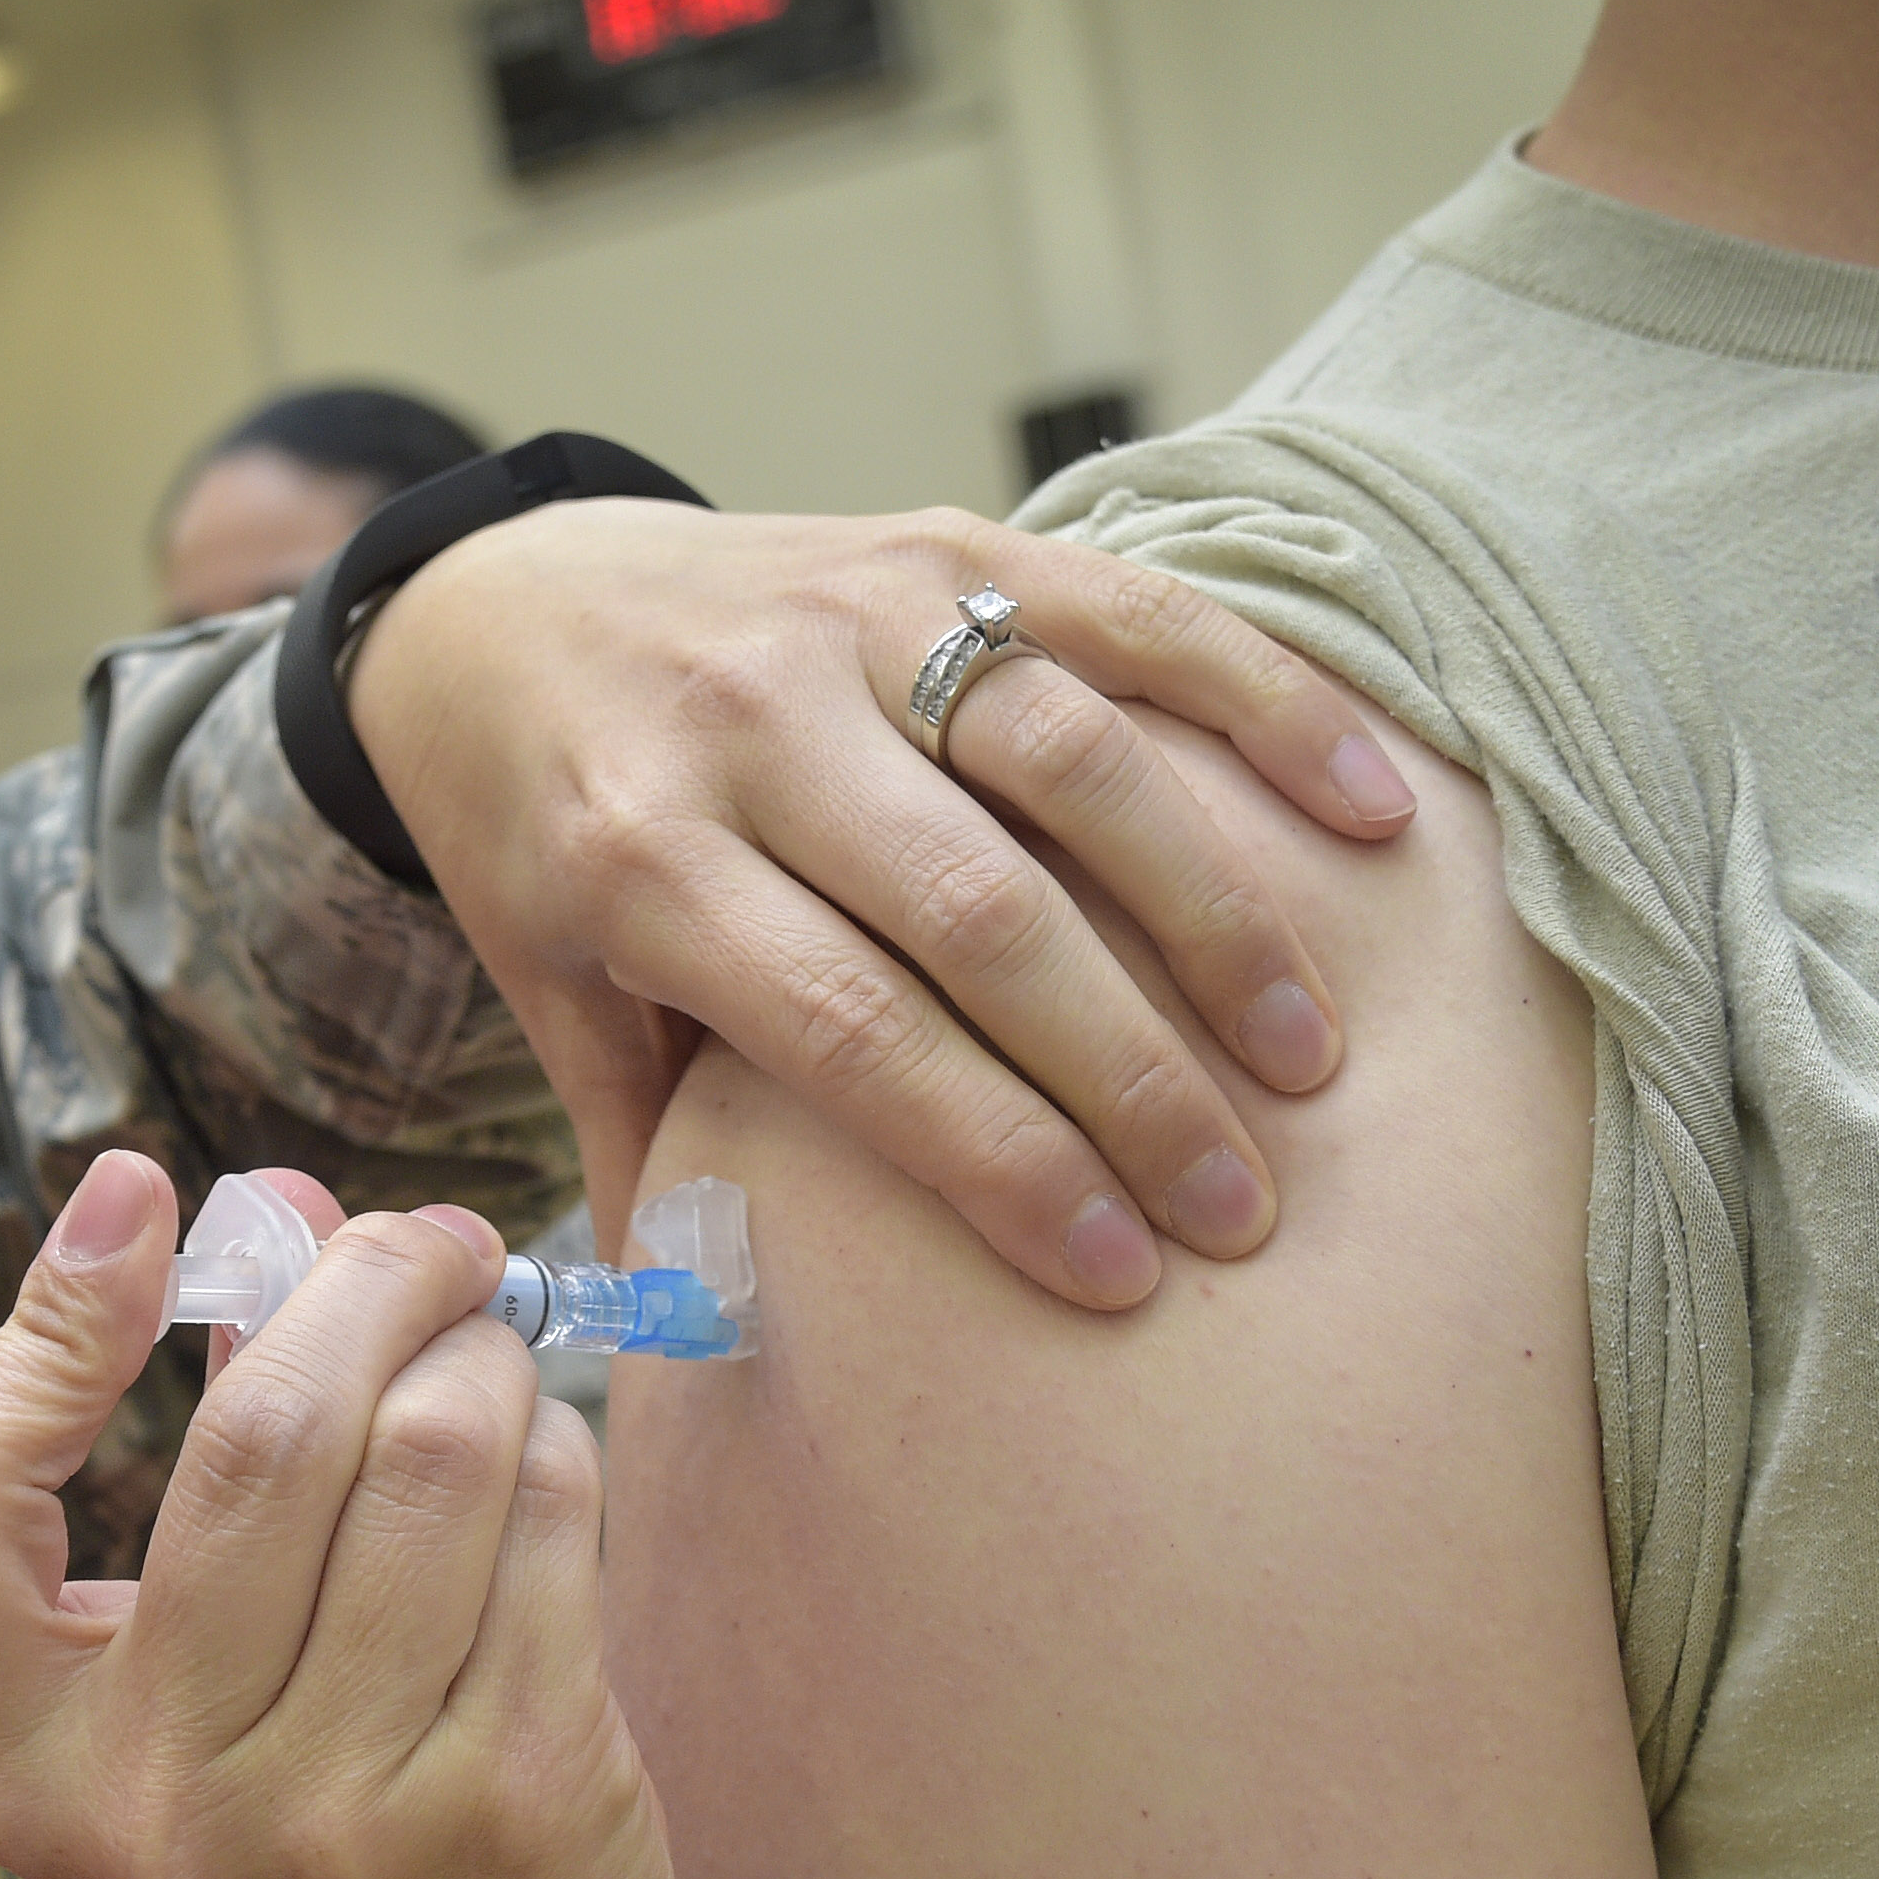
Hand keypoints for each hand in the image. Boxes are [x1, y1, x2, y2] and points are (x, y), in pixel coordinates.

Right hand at [0, 1149, 682, 1878]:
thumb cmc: (282, 1844)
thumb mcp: (141, 1702)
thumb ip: (164, 1454)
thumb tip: (262, 1202)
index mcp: (20, 1759)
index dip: (42, 1320)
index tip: (148, 1204)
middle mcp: (163, 1794)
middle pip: (256, 1435)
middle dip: (357, 1281)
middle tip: (413, 1241)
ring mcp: (348, 1809)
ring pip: (433, 1453)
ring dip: (475, 1352)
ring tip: (478, 1350)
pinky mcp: (519, 1797)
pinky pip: (549, 1522)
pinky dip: (550, 1444)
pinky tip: (533, 1462)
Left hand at [348, 501, 1419, 1306]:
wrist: (504, 604)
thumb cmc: (547, 836)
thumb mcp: (549, 990)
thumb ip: (635, 1145)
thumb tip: (707, 1338)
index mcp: (642, 861)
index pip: (849, 1028)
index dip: (994, 1155)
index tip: (1111, 1271)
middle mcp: (750, 728)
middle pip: (982, 915)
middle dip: (1128, 1077)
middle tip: (1241, 1204)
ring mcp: (854, 620)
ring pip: (1075, 764)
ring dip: (1213, 916)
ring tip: (1309, 1059)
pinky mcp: (938, 540)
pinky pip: (1130, 618)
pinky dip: (1266, 709)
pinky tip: (1374, 822)